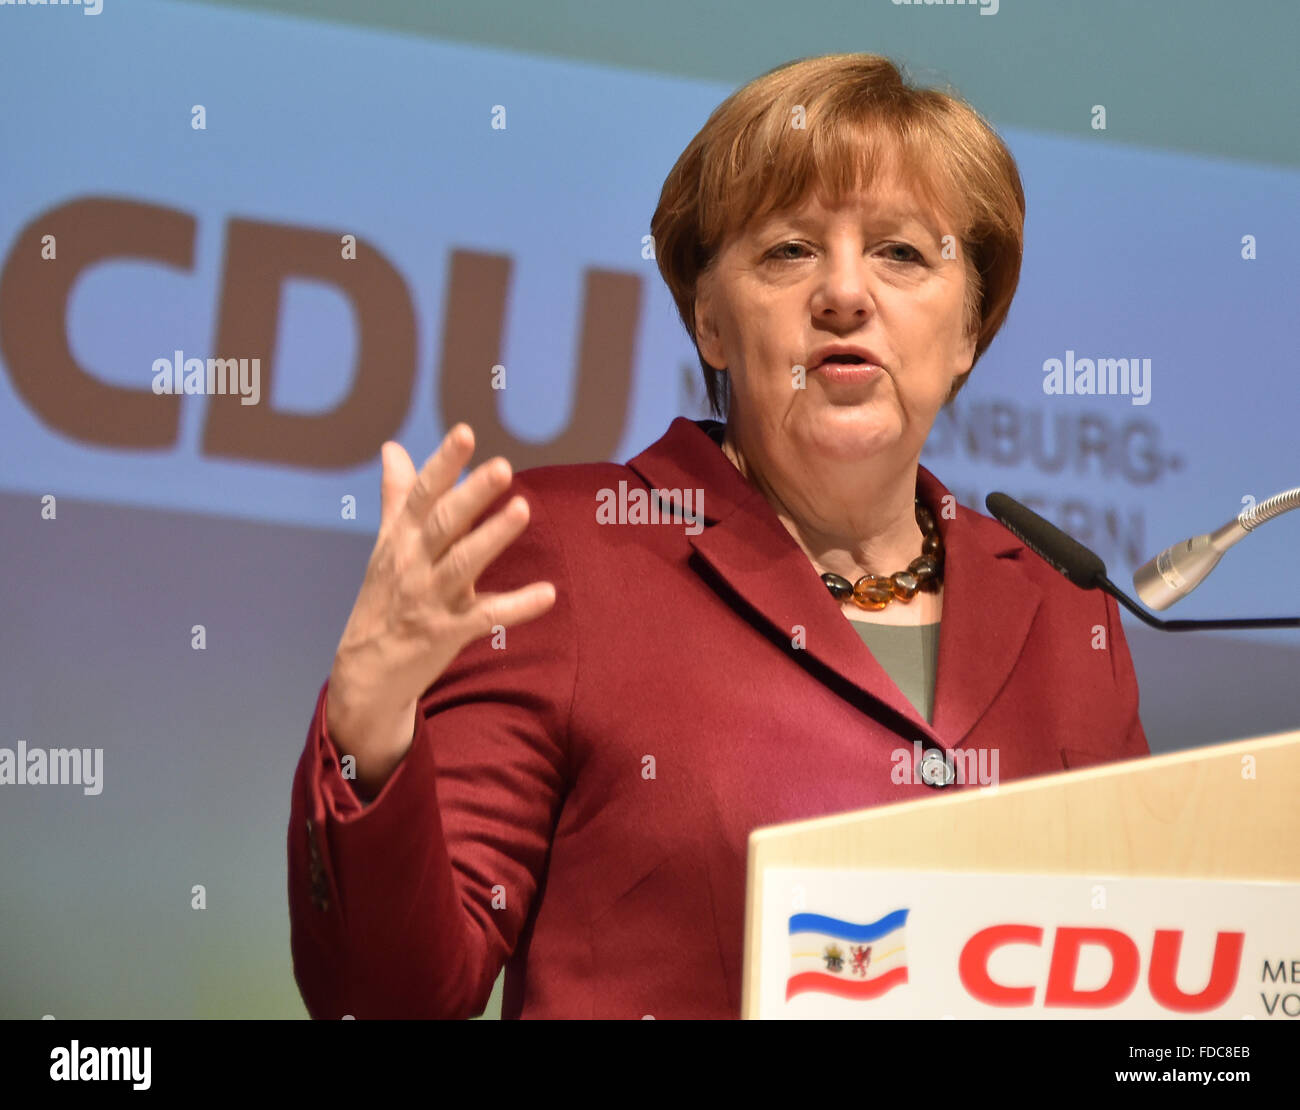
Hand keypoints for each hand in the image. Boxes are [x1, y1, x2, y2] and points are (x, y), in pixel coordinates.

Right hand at [325, 424, 556, 793]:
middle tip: (503, 466)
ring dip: (492, 538)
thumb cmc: (383, 599)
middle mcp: (412, 564)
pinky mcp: (447, 633)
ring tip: (523, 509)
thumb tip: (393, 448)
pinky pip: (486, 616)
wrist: (366, 672)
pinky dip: (517, 606)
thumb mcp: (386, 545)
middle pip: (444, 523)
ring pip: (463, 564)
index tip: (465, 433)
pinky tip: (548, 594)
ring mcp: (429, 599)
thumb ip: (397, 496)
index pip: (422, 494)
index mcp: (400, 538)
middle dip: (471, 494)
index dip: (443, 464)